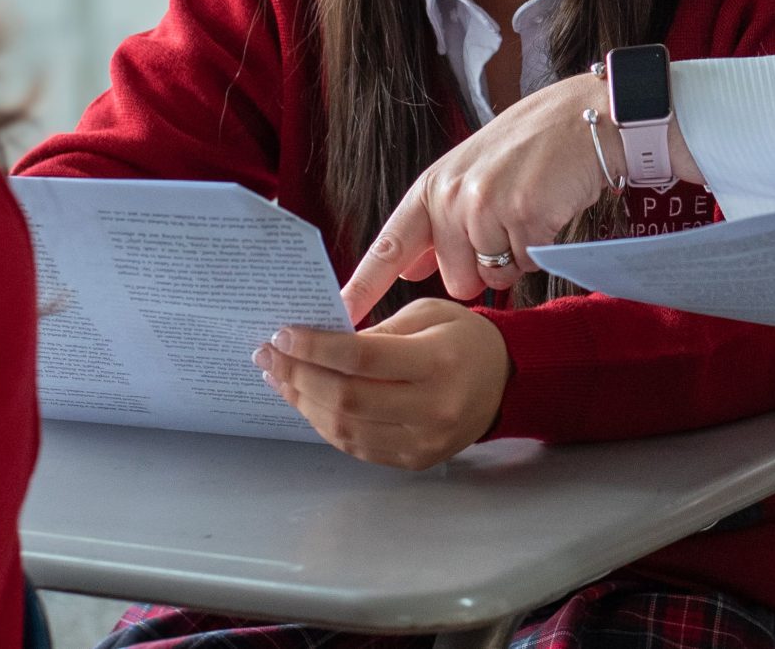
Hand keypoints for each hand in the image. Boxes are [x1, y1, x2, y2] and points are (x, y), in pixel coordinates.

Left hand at [256, 299, 509, 469]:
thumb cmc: (463, 338)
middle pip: (346, 399)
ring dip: (303, 403)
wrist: (507, 381)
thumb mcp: (426, 315)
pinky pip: (356, 446)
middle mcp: (433, 407)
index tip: (282, 335)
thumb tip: (316, 345)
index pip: (362, 359)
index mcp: (439, 361)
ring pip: (345, 430)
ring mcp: (423, 441)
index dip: (315, 349)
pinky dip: (325, 423)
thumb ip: (375, 333)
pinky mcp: (414, 460)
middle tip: (268, 355)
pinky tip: (307, 400)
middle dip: (298, 376)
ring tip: (280, 377)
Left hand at [340, 70, 700, 315]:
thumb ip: (439, 220)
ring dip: (514, 259)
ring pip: (492, 278)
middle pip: (453, 280)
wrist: (588, 117)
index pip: (388, 246)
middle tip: (507, 224)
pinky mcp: (525, 218)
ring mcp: (487, 207)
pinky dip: (542, 250)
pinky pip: (528, 266)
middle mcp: (453, 197)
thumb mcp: (473, 172)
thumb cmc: (533, 145)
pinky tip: (550, 213)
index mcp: (433, 186)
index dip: (362, 286)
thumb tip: (408, 270)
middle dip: (481, 268)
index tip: (337, 318)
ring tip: (530, 213)